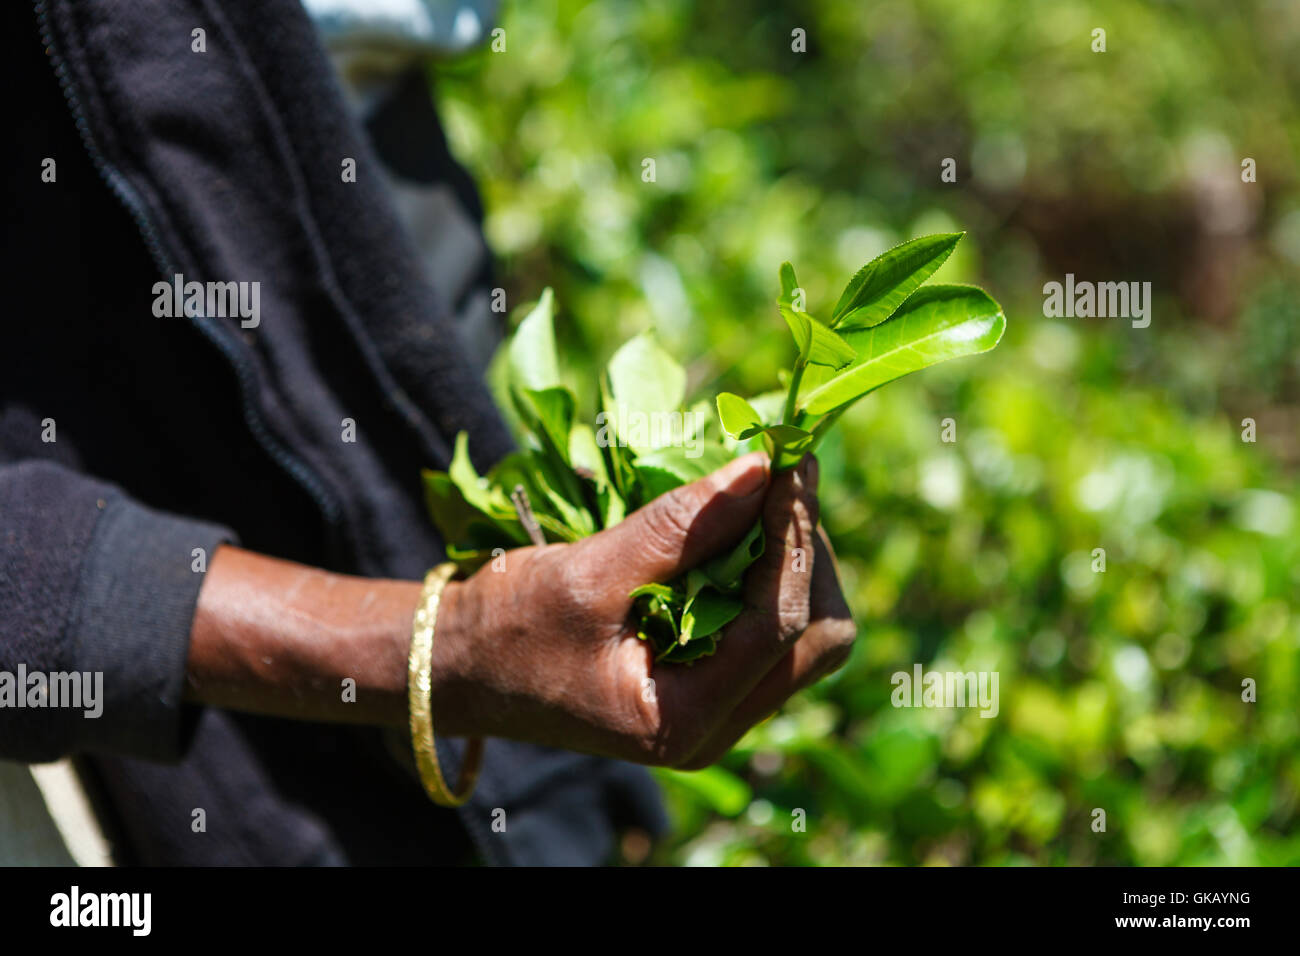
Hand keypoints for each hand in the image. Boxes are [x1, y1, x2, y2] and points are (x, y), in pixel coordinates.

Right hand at [430, 451, 856, 768]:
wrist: (459, 667)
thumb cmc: (508, 628)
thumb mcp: (585, 574)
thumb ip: (676, 527)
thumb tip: (759, 468)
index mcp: (685, 720)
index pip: (778, 624)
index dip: (793, 536)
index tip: (788, 462)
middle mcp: (716, 727)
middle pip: (817, 639)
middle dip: (806, 556)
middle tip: (775, 484)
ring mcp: (718, 708)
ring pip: (805, 635)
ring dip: (792, 562)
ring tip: (754, 500)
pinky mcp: (709, 682)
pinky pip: (770, 629)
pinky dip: (765, 575)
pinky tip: (734, 531)